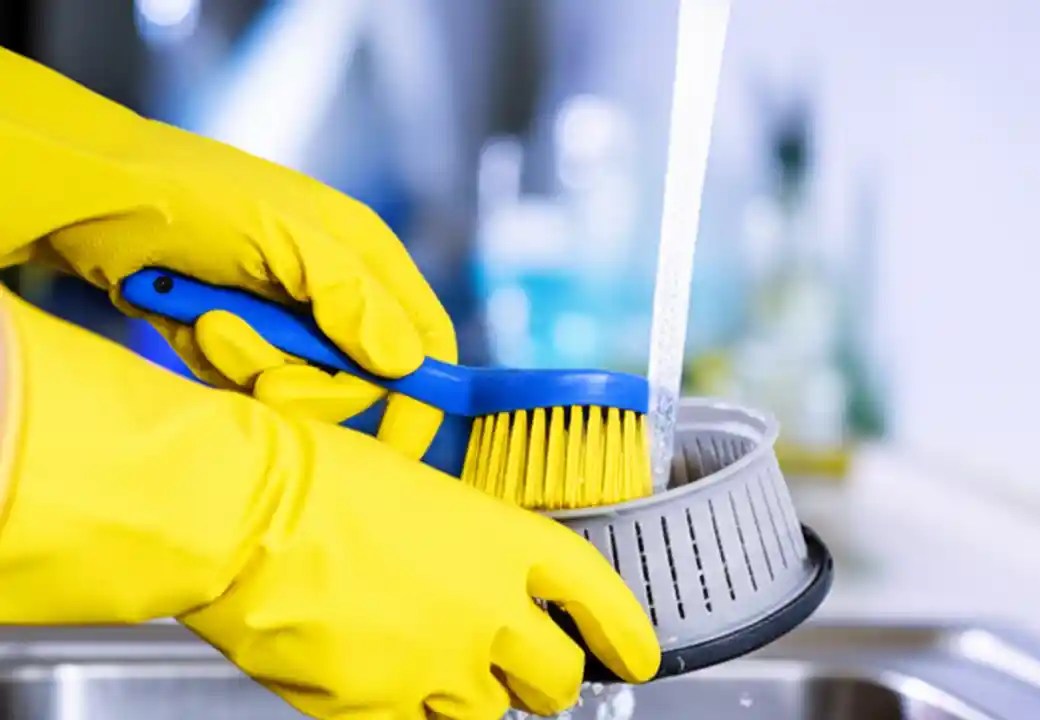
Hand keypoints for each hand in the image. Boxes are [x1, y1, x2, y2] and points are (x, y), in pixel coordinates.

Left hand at [0, 48, 451, 460]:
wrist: (89, 196)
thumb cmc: (195, 199)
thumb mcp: (286, 236)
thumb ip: (353, 297)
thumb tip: (408, 363)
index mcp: (362, 255)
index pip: (423, 337)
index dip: (421, 394)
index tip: (400, 446)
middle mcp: (331, 288)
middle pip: (357, 379)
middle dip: (308, 384)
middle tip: (267, 380)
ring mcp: (281, 315)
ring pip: (298, 384)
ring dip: (250, 365)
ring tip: (210, 323)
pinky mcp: (234, 335)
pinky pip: (246, 382)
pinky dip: (217, 362)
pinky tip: (191, 323)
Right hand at [0, 289, 660, 718]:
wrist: (242, 513)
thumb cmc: (314, 477)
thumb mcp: (419, 492)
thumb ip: (465, 550)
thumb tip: (473, 584)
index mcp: (504, 540)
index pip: (597, 594)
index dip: (627, 632)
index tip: (641, 656)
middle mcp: (486, 608)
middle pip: (556, 678)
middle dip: (549, 681)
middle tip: (531, 677)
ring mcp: (435, 664)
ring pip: (489, 718)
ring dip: (475, 701)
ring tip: (439, 671)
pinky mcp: (378, 708)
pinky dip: (412, 718)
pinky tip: (388, 689)